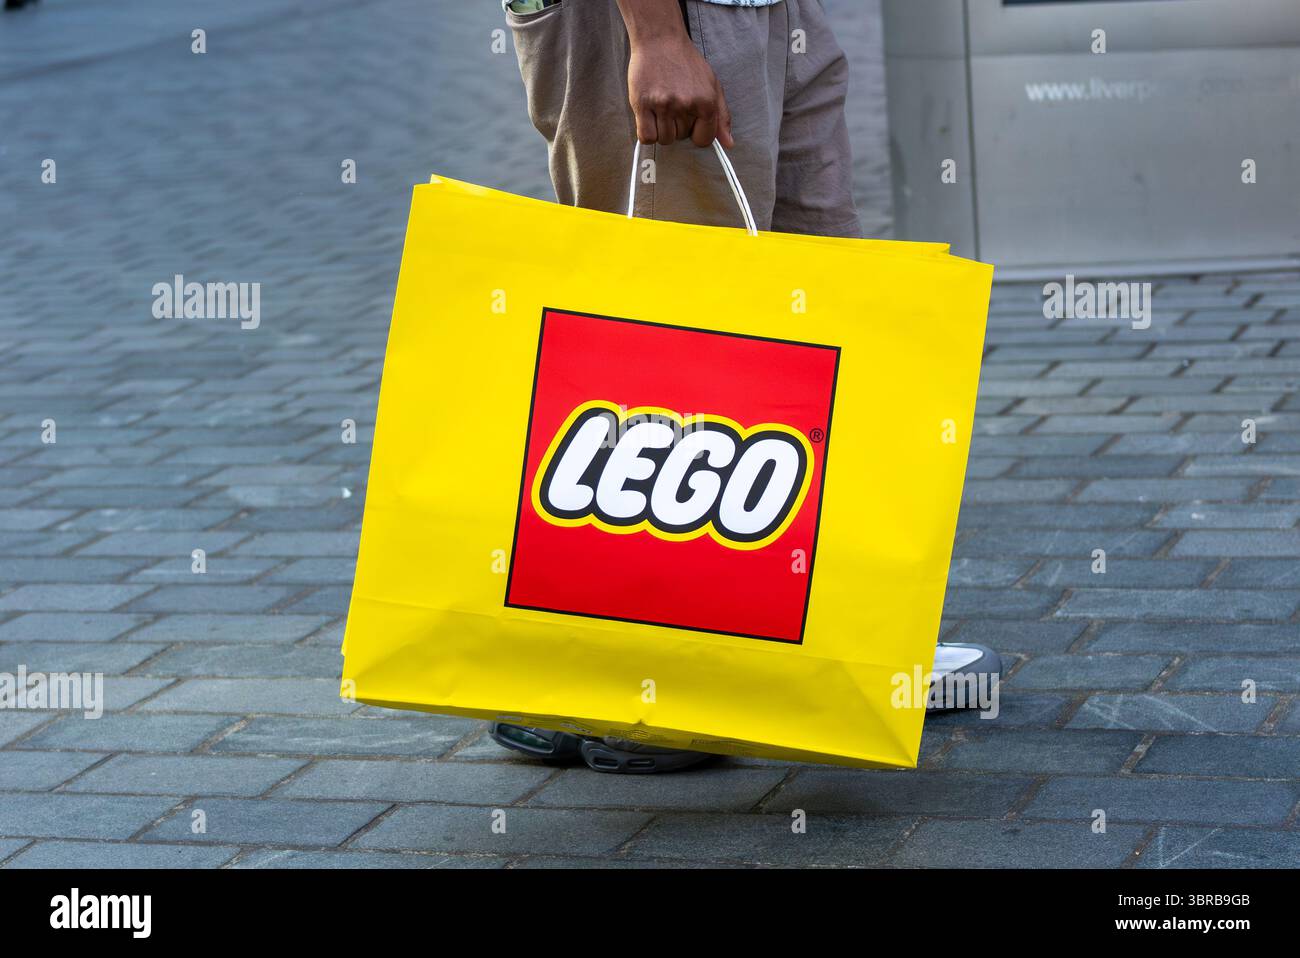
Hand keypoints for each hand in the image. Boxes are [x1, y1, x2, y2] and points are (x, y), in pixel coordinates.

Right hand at [617, 1, 733, 148]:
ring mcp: (663, 105)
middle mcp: (685, 104)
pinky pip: (646, 137)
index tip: (690, 121)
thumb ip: (722, 116)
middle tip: (673, 105)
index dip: (697, 133)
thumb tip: (727, 143)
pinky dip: (647, 133)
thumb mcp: (712, 85)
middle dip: (678, 126)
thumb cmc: (686, 62)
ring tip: (661, 108)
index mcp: (706, 102)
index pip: (704, 140)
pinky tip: (649, 118)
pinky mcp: (642, 104)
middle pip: (681, 138)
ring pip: (664, 139)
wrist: (660, 39)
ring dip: (662, 130)